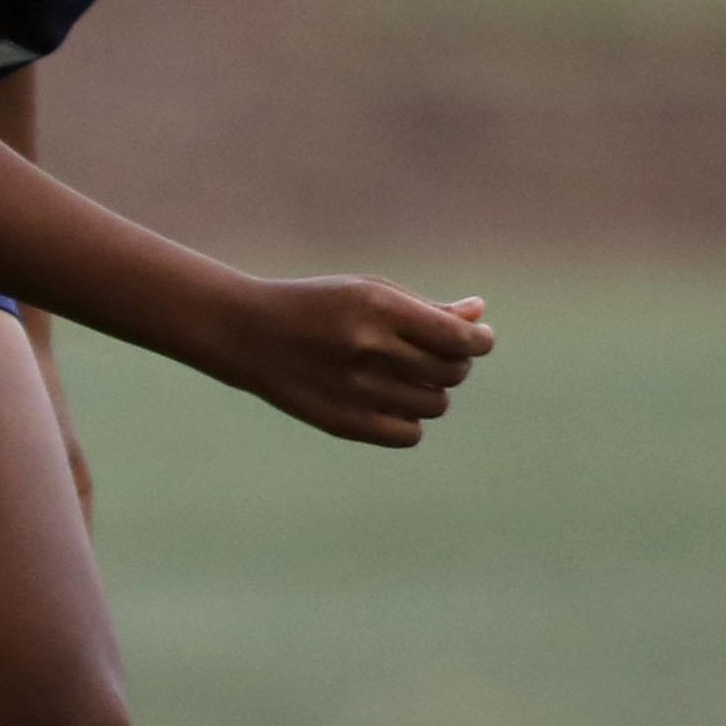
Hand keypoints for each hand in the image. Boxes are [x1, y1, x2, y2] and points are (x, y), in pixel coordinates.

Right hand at [200, 276, 493, 446]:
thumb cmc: (316, 305)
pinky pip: (409, 434)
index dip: (480, 342)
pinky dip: (410, 420)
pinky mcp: (342, 421)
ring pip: (435, 404)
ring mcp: (355, 389)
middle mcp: (370, 349)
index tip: (476, 340)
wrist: (245, 332)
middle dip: (454, 363)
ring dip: (433, 391)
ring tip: (409, 378)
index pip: (461, 339)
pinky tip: (393, 402)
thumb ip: (426, 308)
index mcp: (380, 309)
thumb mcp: (369, 292)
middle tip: (434, 355)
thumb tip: (479, 317)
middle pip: (452, 372)